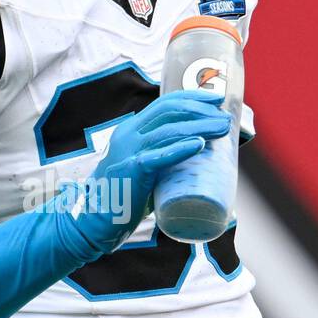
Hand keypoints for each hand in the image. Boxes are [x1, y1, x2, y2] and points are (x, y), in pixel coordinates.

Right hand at [65, 88, 230, 254]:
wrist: (92, 219)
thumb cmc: (123, 196)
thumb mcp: (142, 167)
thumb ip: (162, 158)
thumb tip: (198, 155)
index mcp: (132, 130)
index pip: (165, 103)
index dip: (193, 97)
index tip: (217, 100)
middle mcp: (129, 134)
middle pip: (169, 111)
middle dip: (201, 110)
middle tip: (225, 118)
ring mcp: (129, 151)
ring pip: (169, 130)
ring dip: (200, 127)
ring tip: (222, 129)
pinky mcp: (131, 170)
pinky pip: (159, 156)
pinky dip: (180, 148)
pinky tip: (199, 144)